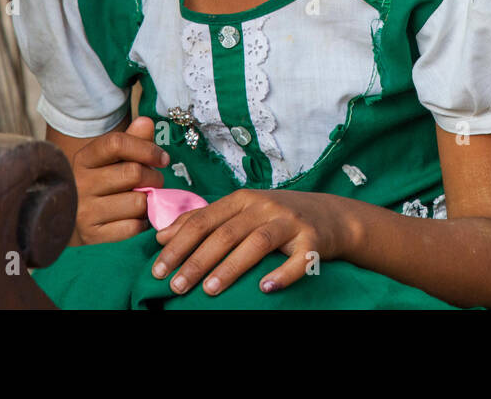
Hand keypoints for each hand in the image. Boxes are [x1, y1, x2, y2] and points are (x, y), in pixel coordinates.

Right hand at [70, 116, 168, 244]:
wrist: (73, 222)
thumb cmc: (103, 185)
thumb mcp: (113, 159)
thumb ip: (133, 140)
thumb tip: (146, 122)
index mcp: (84, 159)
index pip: (116, 143)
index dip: (147, 148)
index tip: (162, 158)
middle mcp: (80, 184)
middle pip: (133, 173)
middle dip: (153, 178)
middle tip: (153, 183)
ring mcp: (84, 212)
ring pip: (138, 202)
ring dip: (148, 202)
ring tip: (141, 201)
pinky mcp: (93, 236)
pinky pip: (134, 227)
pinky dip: (141, 223)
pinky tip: (134, 219)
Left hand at [152, 189, 354, 296]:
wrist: (332, 215)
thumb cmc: (279, 217)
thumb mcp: (242, 211)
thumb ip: (205, 220)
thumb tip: (161, 235)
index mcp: (243, 199)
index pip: (203, 220)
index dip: (178, 244)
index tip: (158, 269)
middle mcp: (266, 206)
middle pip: (226, 233)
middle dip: (198, 261)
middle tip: (177, 286)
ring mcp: (291, 222)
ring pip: (257, 242)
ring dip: (232, 267)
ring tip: (210, 290)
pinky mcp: (314, 240)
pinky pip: (300, 259)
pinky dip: (283, 274)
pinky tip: (266, 288)